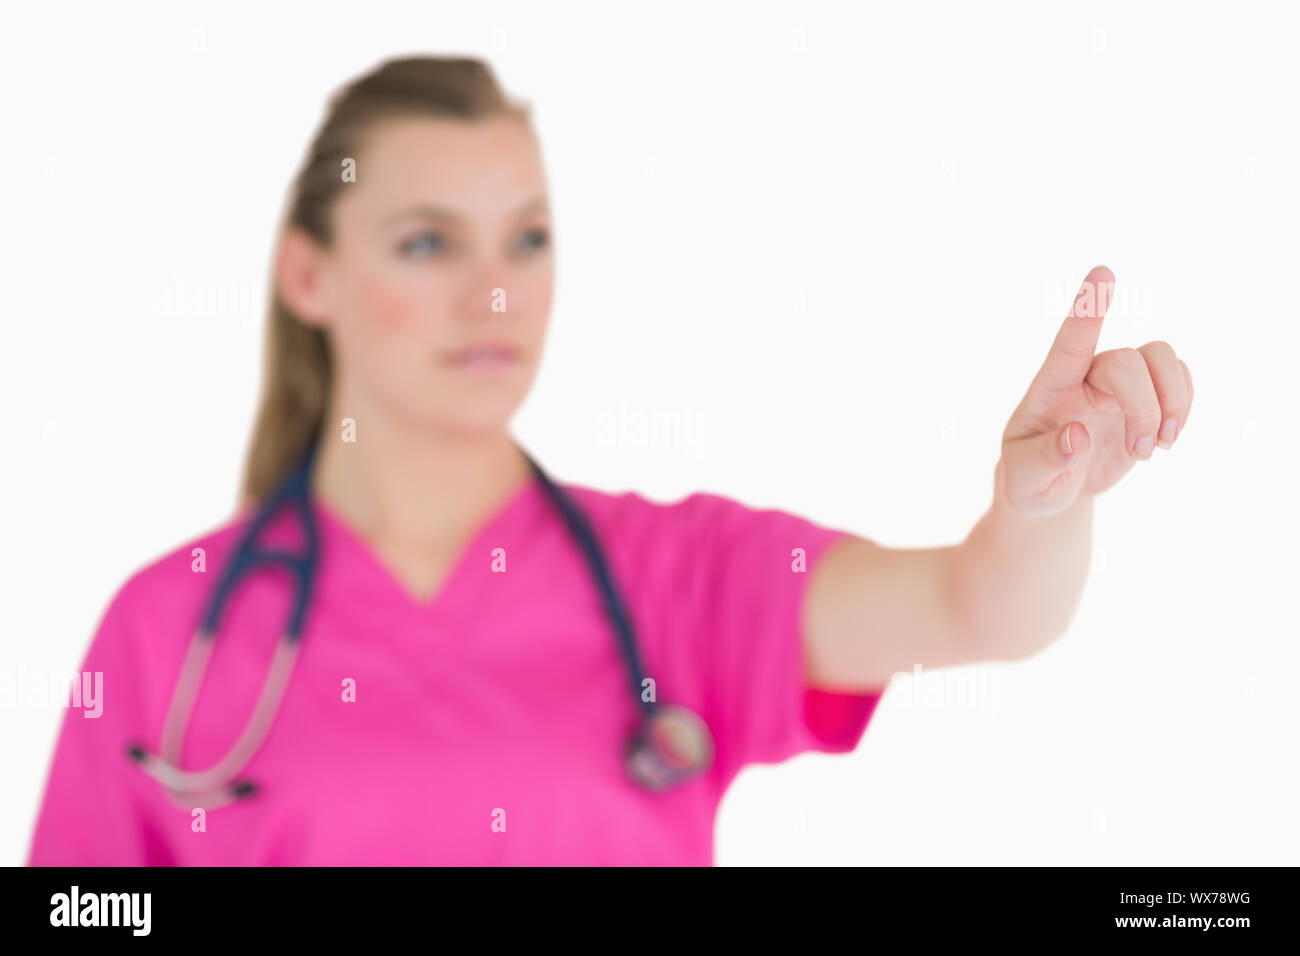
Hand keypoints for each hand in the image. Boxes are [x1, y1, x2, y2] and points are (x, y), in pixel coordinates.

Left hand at [997, 265, 1193, 514]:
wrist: (1051, 488)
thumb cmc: (1030, 478)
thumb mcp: (1025, 479)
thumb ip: (1046, 459)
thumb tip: (1076, 434)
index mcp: (1051, 388)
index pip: (1069, 342)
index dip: (1088, 310)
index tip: (1102, 271)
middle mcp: (1086, 375)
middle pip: (1128, 362)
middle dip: (1144, 407)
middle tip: (1141, 452)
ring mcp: (1118, 384)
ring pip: (1162, 358)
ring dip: (1174, 402)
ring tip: (1159, 445)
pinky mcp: (1146, 397)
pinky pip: (1180, 378)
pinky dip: (1184, 406)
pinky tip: (1165, 438)